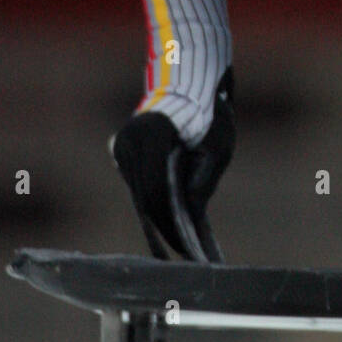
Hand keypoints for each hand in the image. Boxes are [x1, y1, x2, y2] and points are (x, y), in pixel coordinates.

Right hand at [111, 69, 234, 262]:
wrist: (187, 83)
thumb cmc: (210, 113)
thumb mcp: (219, 145)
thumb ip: (205, 177)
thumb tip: (191, 209)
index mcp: (151, 136)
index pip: (156, 190)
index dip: (170, 224)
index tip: (184, 251)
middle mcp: (129, 143)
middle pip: (145, 198)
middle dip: (166, 229)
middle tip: (185, 259)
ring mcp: (122, 148)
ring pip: (140, 195)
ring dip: (160, 220)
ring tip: (181, 252)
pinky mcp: (124, 154)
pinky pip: (140, 187)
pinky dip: (156, 206)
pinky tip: (170, 229)